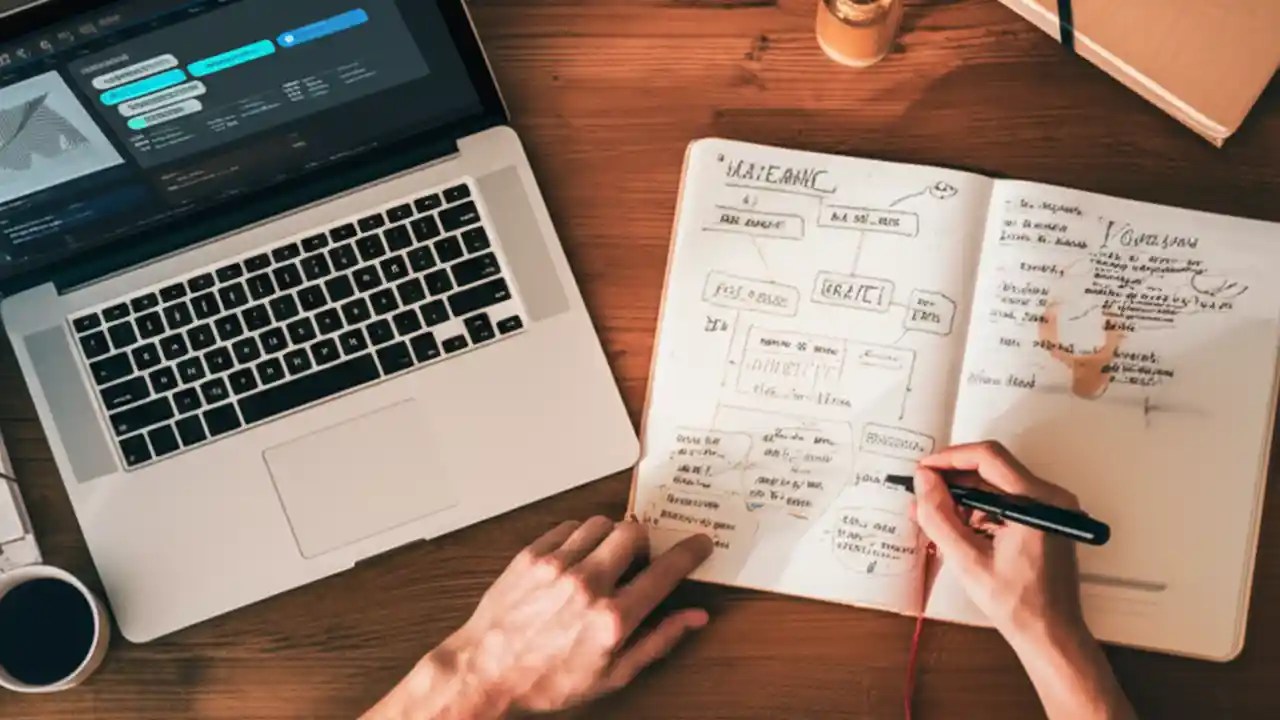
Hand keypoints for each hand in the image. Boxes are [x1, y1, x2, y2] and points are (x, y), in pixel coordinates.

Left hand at [364, 517, 713, 719]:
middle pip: (634, 533)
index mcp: (613, 618)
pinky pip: (568, 527)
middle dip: (646, 541)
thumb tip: (693, 618)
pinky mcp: (531, 556)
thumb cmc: (546, 680)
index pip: (665, 571)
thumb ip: (658, 641)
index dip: (690, 552)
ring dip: (612, 536)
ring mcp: (556, 566)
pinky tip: (577, 556)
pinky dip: (580, 536)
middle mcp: (587, 585)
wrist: (485, 672)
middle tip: (641, 558)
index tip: (699, 544)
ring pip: (601, 523)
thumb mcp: (612, 675)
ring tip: (607, 557)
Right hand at [912, 441, 1084, 643]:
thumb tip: (923, 481)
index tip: (923, 470)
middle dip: (953, 481)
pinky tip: (959, 530)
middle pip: (992, 469)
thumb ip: (940, 517)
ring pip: (996, 485)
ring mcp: (1051, 508)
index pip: (988, 458)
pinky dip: (979, 510)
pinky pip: (1006, 501)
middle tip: (922, 495)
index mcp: (1037, 503)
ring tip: (935, 519)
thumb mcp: (968, 561)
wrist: (1052, 634)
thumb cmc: (1018, 604)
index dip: (949, 459)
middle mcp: (1050, 498)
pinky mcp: (1045, 519)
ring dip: (964, 498)